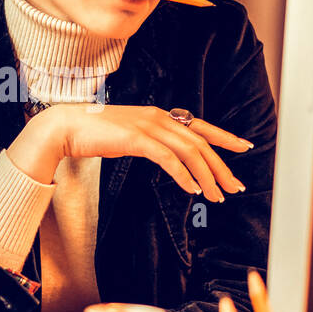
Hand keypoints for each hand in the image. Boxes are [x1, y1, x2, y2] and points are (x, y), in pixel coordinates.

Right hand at [57, 104, 252, 202]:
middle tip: (235, 187)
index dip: (225, 137)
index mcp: (161, 115)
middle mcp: (160, 117)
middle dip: (221, 167)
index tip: (244, 147)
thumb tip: (169, 156)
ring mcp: (149, 127)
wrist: (67, 126)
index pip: (201, 126)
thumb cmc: (96, 133)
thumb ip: (152, 140)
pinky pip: (168, 160)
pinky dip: (183, 176)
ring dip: (207, 177)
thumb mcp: (131, 134)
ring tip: (217, 196)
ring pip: (189, 152)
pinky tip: (192, 190)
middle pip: (201, 143)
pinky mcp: (137, 139)